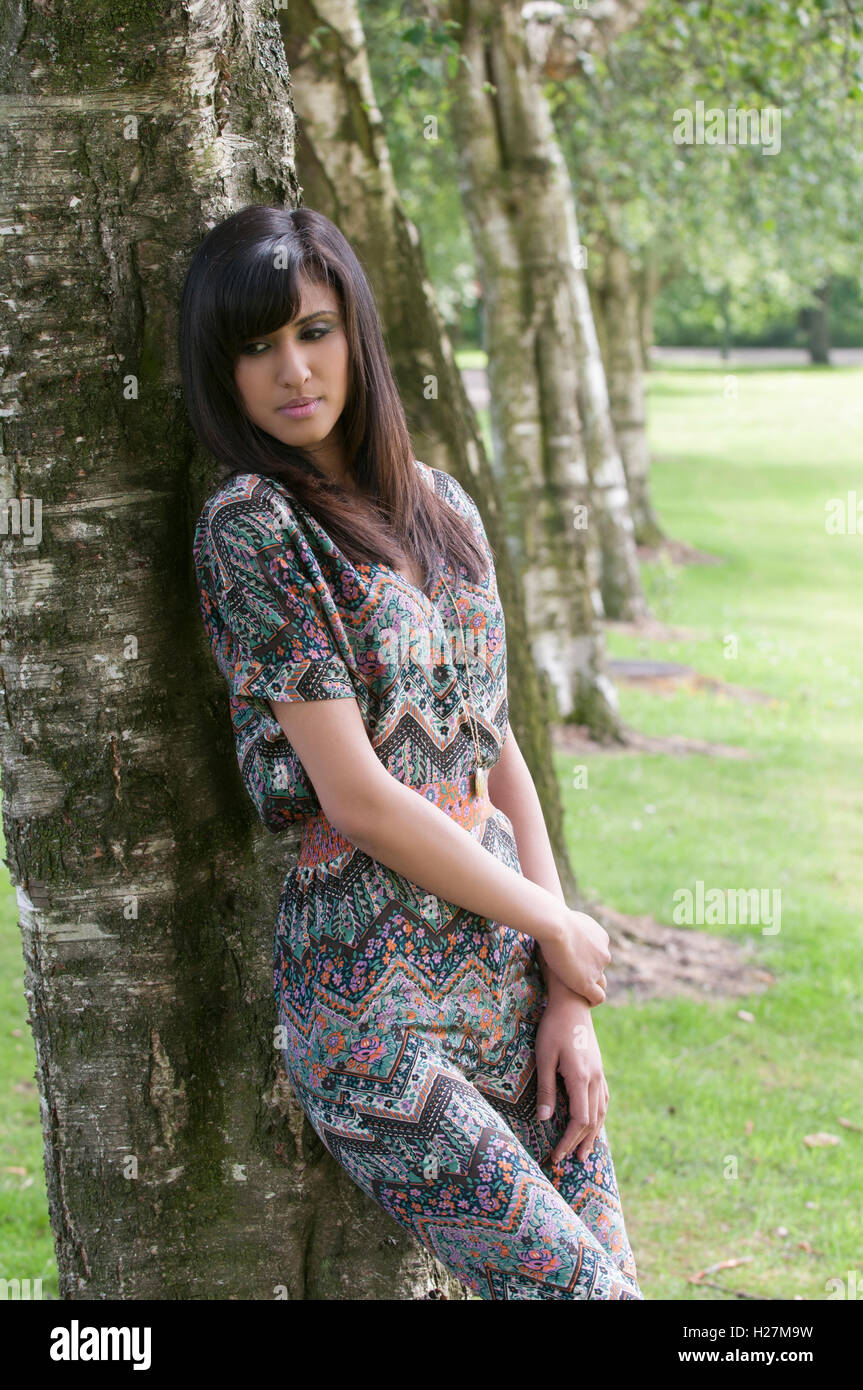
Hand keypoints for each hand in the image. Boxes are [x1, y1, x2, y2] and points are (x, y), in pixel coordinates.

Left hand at [535, 994, 608, 1163]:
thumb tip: (544, 1120)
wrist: (573, 1003)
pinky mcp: (599, 1069)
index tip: (556, 1154)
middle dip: (578, 1143)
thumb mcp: (544, 1057)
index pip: (580, 1120)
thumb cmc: (553, 1028)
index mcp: (581, 1078)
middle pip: (592, 1121)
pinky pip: (603, 1100)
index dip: (568, 1140)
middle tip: (565, 1161)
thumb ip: (546, 1089)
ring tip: (584, 1154)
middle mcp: (595, 1079)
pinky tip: (595, 1125)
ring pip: (601, 1112)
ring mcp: (600, 1074)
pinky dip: (599, 1118)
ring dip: (593, 1135)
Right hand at [538, 908, 610, 1004]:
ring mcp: (597, 969)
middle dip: (589, 972)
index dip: (587, 958)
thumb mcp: (566, 916)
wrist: (555, 926)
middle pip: (600, 968)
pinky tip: (583, 1001)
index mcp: (601, 937)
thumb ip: (567, 922)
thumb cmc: (553, 918)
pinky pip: (598, 997)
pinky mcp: (587, 983)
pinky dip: (592, 1000)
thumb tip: (555, 912)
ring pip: (600, 983)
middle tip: (571, 975)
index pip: (598, 952)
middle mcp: (604, 954)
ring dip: (590, 986)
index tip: (572, 959)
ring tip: (575, 990)